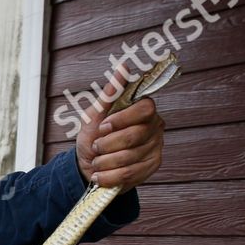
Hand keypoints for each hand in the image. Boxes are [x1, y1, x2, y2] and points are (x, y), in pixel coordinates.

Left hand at [75, 64, 163, 190]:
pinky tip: (100, 175)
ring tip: (96, 162)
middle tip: (96, 147)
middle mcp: (155, 127)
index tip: (103, 127)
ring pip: (130, 157)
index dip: (122, 119)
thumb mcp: (94, 114)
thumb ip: (109, 93)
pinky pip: (130, 174)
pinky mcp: (152, 167)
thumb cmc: (94, 136)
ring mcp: (155, 148)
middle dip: (108, 144)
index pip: (144, 108)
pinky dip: (109, 176)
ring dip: (105, 162)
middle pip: (135, 135)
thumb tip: (124, 67)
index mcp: (143, 110)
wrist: (89, 165)